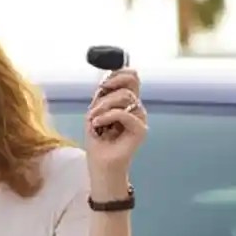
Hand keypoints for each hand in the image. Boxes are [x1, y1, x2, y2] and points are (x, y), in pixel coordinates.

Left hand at [83, 68, 146, 191]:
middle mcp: (135, 107)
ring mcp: (139, 118)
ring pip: (125, 97)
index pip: (131, 77)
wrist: (100, 163)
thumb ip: (102, 96)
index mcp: (125, 102)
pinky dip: (107, 117)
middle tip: (100, 93)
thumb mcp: (95, 112)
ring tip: (94, 119)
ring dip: (104, 105)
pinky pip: (124, 114)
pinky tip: (97, 125)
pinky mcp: (141, 130)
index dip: (118, 73)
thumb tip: (104, 78)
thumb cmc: (97, 139)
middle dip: (112, 83)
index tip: (102, 82)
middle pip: (133, 80)